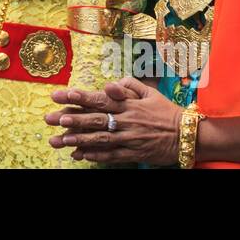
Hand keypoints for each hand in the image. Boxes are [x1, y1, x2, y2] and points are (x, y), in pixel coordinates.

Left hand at [45, 77, 181, 165]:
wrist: (187, 135)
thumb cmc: (166, 112)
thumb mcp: (150, 92)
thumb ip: (128, 85)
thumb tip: (110, 84)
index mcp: (129, 104)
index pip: (101, 99)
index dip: (81, 97)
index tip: (62, 95)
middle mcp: (127, 120)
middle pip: (96, 119)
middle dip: (72, 119)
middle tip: (52, 119)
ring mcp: (130, 138)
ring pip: (101, 139)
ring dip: (79, 139)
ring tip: (61, 139)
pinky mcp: (134, 153)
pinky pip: (112, 155)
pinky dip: (96, 155)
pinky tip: (80, 155)